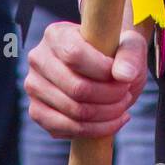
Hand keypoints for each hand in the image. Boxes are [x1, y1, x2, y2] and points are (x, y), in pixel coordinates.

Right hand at [24, 20, 148, 139]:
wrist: (103, 68)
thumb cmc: (114, 52)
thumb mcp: (128, 44)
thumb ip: (130, 55)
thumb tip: (125, 75)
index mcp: (55, 34)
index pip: (75, 55)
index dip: (103, 70)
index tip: (124, 76)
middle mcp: (38, 59)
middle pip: (75, 88)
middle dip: (109, 96)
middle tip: (126, 94)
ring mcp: (34, 87)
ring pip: (73, 111)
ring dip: (105, 114)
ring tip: (122, 106)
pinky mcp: (37, 111)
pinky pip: (66, 129)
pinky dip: (94, 130)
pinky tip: (113, 121)